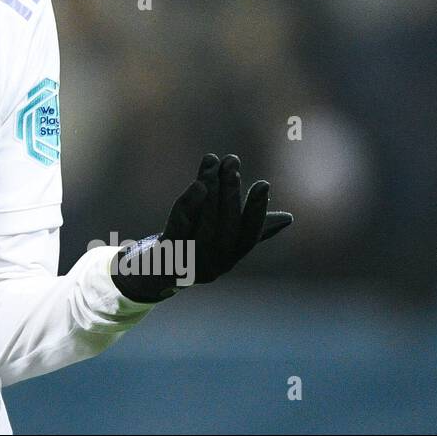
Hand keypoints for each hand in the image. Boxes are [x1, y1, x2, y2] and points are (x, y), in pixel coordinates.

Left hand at [110, 153, 292, 302]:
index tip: (263, 184)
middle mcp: (213, 265)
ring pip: (205, 224)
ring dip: (211, 190)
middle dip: (231, 191)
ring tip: (213, 163)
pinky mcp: (166, 255)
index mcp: (229, 259)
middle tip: (232, 161)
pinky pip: (180, 227)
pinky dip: (190, 205)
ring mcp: (189, 263)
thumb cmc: (190, 250)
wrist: (149, 274)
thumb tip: (287, 219)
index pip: (249, 235)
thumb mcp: (220, 238)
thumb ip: (249, 227)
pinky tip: (197, 184)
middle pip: (227, 226)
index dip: (257, 210)